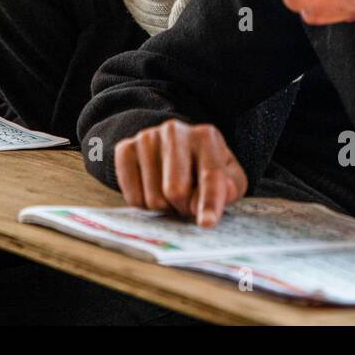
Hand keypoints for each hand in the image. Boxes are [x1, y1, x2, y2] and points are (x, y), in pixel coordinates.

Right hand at [113, 120, 246, 227]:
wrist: (173, 148)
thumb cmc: (205, 169)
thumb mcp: (229, 178)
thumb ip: (227, 191)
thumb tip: (199, 205)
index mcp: (206, 136)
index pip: (211, 176)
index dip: (210, 203)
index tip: (207, 223)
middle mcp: (175, 130)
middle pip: (176, 191)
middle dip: (184, 208)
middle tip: (187, 204)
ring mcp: (147, 138)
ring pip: (153, 199)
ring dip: (165, 208)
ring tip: (170, 195)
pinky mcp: (125, 149)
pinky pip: (132, 197)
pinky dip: (144, 205)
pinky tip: (152, 190)